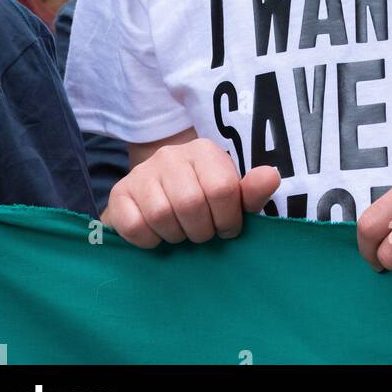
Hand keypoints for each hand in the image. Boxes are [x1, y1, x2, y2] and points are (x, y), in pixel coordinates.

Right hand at [102, 139, 279, 247]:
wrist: (156, 201)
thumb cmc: (203, 203)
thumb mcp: (232, 198)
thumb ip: (252, 192)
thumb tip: (271, 176)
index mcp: (204, 151)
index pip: (222, 189)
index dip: (227, 219)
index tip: (225, 228)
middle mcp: (171, 155)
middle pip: (191, 203)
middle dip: (200, 231)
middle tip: (200, 233)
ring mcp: (142, 172)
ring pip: (162, 214)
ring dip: (175, 236)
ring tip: (180, 232)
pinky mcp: (120, 193)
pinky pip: (135, 226)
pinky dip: (149, 240)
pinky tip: (156, 234)